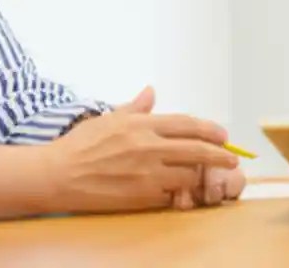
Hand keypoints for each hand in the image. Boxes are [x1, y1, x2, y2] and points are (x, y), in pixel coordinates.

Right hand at [46, 86, 238, 213]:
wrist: (56, 175)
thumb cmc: (79, 145)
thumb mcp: (108, 118)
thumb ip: (134, 107)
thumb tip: (151, 91)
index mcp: (142, 124)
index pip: (187, 124)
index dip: (210, 130)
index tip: (223, 135)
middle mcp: (149, 147)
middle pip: (197, 149)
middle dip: (220, 154)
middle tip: (233, 158)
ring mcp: (146, 173)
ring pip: (189, 174)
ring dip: (199, 175)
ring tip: (204, 176)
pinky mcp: (141, 196)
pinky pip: (171, 195)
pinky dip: (178, 193)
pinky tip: (180, 191)